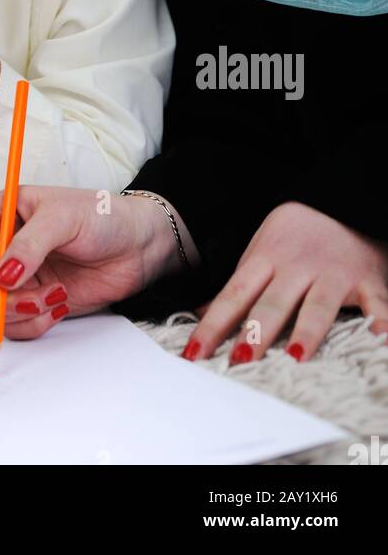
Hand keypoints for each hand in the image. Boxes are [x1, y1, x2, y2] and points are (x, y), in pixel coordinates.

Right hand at [0, 185, 187, 338]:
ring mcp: (20, 276)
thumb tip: (2, 276)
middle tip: (29, 295)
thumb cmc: (103, 216)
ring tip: (55, 295)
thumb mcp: (64, 217)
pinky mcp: (36, 301)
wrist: (139, 246)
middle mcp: (5, 245)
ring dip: (19, 311)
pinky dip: (34, 323)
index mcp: (4, 213)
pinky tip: (61, 304)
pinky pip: (17, 324)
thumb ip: (30, 244)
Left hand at [181, 201, 387, 364]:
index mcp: (265, 260)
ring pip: (318, 305)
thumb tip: (199, 314)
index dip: (213, 324)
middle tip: (240, 361)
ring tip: (295, 357)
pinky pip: (375, 304)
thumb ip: (236, 288)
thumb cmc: (295, 238)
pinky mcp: (366, 281)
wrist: (341, 203)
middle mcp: (297, 267)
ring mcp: (333, 273)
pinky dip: (380, 322)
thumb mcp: (259, 254)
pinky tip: (380, 340)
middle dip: (256, 332)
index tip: (194, 353)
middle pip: (273, 303)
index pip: (234, 296)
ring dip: (306, 331)